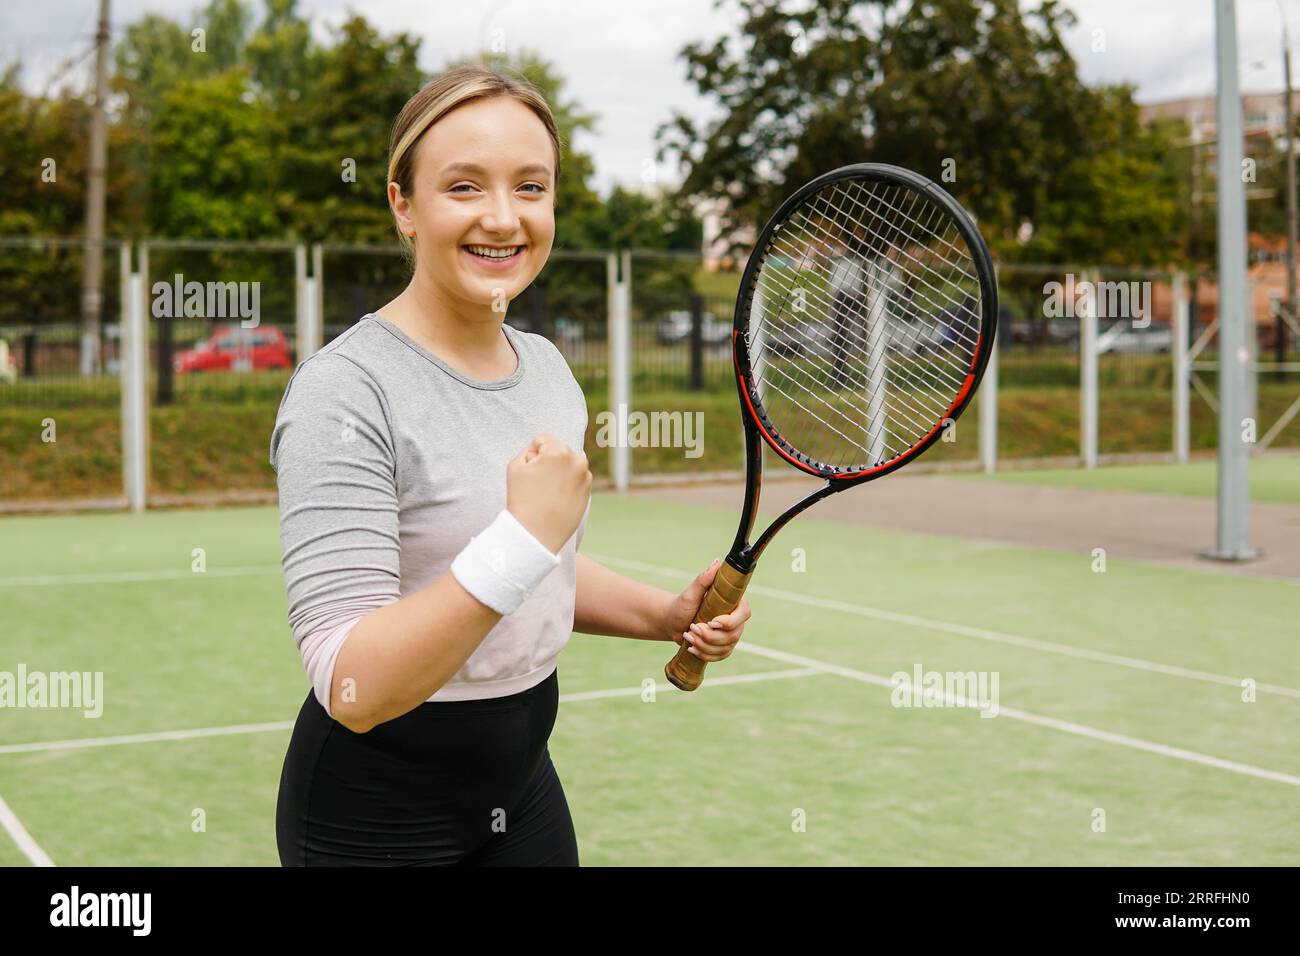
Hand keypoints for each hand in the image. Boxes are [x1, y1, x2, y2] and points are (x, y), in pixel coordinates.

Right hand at [507, 433, 591, 553]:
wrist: (536, 534)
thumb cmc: (523, 500)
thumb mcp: (515, 467)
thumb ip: (529, 451)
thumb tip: (541, 451)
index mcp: (559, 452)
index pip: (543, 439)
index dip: (532, 453)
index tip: (530, 471)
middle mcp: (577, 462)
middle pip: (558, 451)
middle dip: (549, 461)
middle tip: (538, 483)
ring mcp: (585, 477)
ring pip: (569, 465)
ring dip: (560, 472)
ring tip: (547, 492)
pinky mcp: (589, 492)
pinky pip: (576, 480)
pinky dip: (567, 485)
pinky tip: (557, 499)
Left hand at [660, 559, 751, 662]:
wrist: (673, 622)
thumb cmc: (682, 604)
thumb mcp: (691, 592)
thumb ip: (704, 578)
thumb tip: (716, 563)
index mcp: (733, 603)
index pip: (744, 613)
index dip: (730, 621)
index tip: (712, 621)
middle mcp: (736, 620)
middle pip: (734, 635)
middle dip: (710, 636)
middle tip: (692, 628)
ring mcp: (731, 635)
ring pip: (726, 648)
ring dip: (704, 645)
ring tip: (689, 635)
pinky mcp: (724, 648)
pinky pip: (720, 656)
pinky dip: (704, 654)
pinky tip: (692, 648)